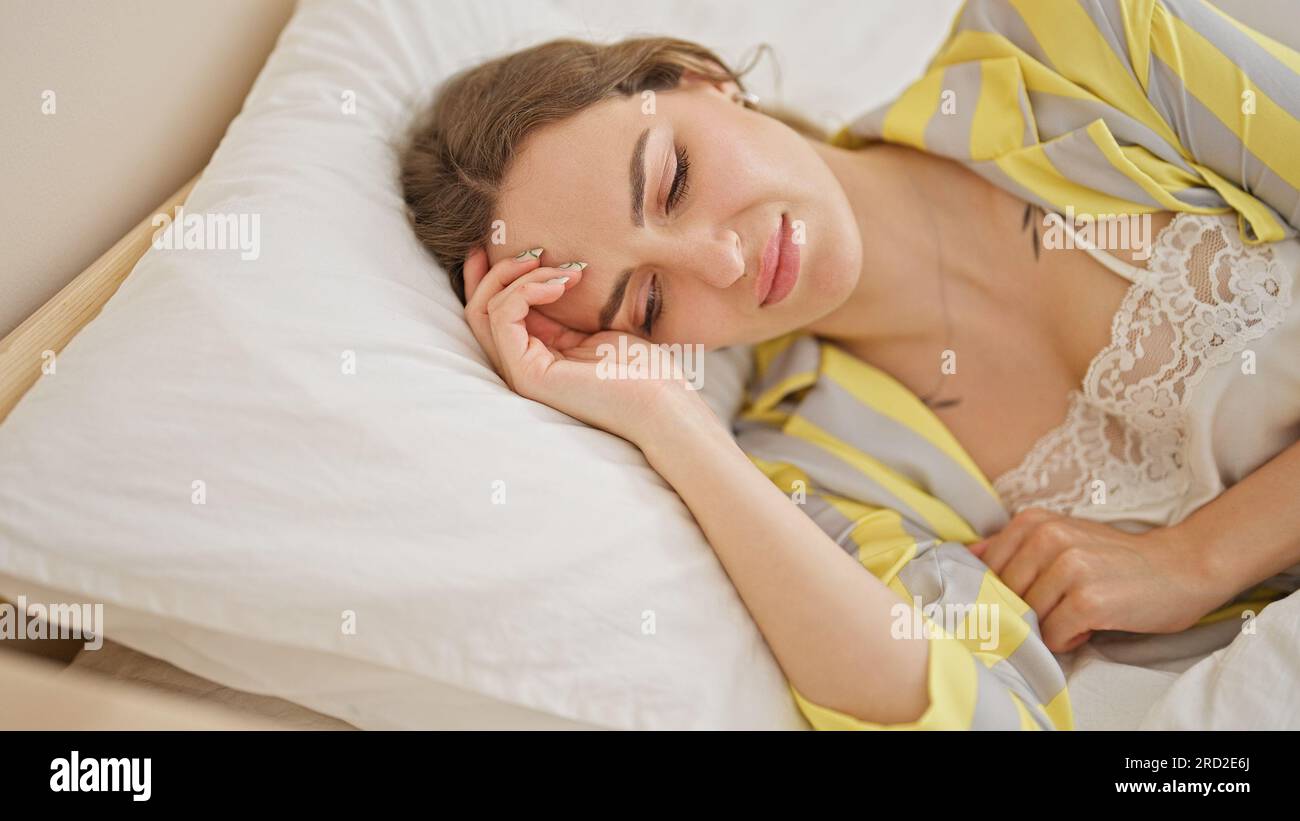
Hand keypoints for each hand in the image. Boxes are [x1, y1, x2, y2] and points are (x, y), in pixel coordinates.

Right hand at [462, 245, 707, 444]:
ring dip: (522, 277)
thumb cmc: (640, 368)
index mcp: (535, 356)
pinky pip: (503, 318)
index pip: (494, 312)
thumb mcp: (592, 328)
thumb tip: (550, 271)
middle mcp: (519, 367)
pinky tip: (560, 284)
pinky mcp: (526, 374)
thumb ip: (562, 309)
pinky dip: (525, 290)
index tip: (497, 239)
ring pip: (486, 310)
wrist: (660, 401)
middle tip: (534, 250)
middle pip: (479, 310)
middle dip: (496, 270)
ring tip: (567, 272)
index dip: (489, 275)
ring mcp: (519, 373)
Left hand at [968, 508, 1225, 652]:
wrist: (1179, 568)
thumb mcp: (1061, 537)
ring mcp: (1068, 568)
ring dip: (1051, 624)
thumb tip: (967, 555)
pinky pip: (1054, 635)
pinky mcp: (1089, 600)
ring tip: (1080, 610)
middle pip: (1005, 595)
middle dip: (1028, 609)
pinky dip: (1069, 638)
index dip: (1003, 590)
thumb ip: (1013, 546)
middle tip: (1062, 603)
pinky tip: (1092, 623)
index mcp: (1034, 521)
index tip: (1029, 594)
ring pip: (1029, 616)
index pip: (986, 569)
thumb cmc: (1114, 558)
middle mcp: (1048, 538)